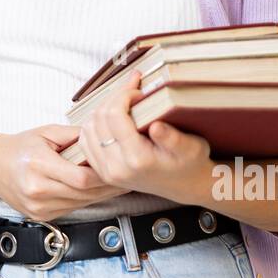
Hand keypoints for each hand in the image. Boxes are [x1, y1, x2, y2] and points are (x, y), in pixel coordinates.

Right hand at [0, 125, 128, 220]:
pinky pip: (71, 209)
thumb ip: (75, 135)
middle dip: (108, 186)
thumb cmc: (21, 146)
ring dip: (100, 195)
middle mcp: (37, 190)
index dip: (103, 176)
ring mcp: (38, 207)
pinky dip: (85, 200)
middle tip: (127, 175)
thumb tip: (103, 135)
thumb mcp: (46, 132)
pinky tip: (96, 191)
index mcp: (38, 165)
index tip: (119, 166)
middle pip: (84, 193)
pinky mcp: (40, 216)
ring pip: (80, 204)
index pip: (81, 179)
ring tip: (117, 183)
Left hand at [78, 70, 214, 205]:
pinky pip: (85, 141)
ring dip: (102, 110)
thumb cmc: (190, 162)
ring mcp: (106, 171)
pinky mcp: (101, 172)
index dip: (124, 95)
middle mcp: (116, 168)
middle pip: (98, 119)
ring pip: (87, 128)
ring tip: (122, 104)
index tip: (139, 92)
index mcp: (137, 159)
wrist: (184, 185)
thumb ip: (173, 138)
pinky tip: (111, 118)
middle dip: (113, 98)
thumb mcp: (192, 148)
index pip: (114, 115)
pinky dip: (94, 125)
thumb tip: (155, 127)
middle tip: (132, 93)